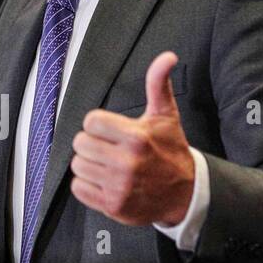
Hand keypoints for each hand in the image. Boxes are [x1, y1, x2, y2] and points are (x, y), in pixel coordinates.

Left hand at [69, 51, 194, 226]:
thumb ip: (158, 84)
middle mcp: (126, 163)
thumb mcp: (166, 116)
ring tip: (107, 164)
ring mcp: (118, 186)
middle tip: (108, 148)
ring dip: (89, 164)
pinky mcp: (112, 206)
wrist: (185, 193)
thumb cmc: (171, 152)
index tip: (110, 131)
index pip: (91, 122)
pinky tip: (104, 181)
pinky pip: (79, 188)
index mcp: (137, 138)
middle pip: (81, 143)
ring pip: (78, 166)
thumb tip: (167, 57)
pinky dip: (87, 185)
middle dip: (92, 143)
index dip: (98, 124)